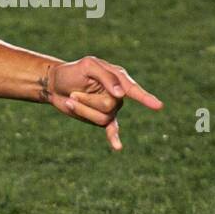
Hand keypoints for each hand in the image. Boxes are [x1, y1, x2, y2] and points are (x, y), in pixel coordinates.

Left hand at [44, 56, 162, 150]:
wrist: (56, 85)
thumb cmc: (72, 72)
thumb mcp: (88, 66)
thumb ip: (107, 77)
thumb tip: (121, 95)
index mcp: (118, 77)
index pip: (133, 89)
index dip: (145, 98)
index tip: (158, 106)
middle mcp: (118, 95)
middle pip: (109, 105)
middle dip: (87, 100)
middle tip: (74, 93)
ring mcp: (111, 108)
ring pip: (102, 116)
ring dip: (82, 109)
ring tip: (72, 98)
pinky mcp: (100, 118)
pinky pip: (111, 129)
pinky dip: (114, 138)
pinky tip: (118, 147)